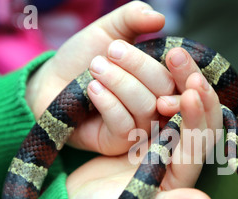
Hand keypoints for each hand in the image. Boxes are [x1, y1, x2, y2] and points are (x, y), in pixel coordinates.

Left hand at [25, 1, 172, 154]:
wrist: (51, 82)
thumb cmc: (83, 57)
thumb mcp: (108, 31)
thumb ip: (132, 19)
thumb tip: (159, 17)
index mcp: (161, 80)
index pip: (184, 79)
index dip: (185, 70)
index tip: (172, 54)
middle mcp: (156, 106)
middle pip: (166, 91)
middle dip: (140, 68)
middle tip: (111, 50)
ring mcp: (139, 127)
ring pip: (146, 108)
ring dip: (120, 82)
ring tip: (95, 66)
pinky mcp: (119, 142)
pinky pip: (125, 126)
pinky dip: (109, 103)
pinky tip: (92, 88)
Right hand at [66, 47, 222, 198]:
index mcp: (182, 176)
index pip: (198, 142)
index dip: (198, 117)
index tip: (192, 90)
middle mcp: (177, 154)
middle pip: (196, 117)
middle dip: (192, 88)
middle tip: (181, 57)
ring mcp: (160, 138)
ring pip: (177, 103)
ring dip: (175, 79)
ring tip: (170, 51)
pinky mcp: (142, 127)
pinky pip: (154, 99)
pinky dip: (154, 81)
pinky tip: (152, 59)